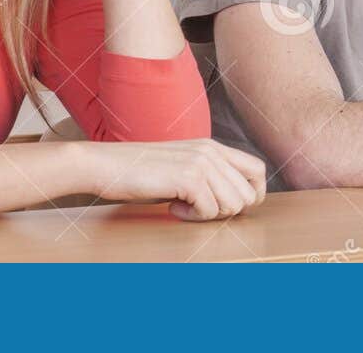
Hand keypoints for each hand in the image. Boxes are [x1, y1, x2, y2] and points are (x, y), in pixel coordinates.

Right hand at [78, 139, 268, 220]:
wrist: (104, 165)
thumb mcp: (181, 168)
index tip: (226, 208)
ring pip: (233, 205)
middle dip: (227, 211)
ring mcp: (202, 162)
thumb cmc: (138, 172)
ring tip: (183, 207)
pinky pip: (210, 210)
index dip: (252, 195)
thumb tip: (234, 203)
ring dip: (209, 215)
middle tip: (198, 209)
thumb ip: (207, 177)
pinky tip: (172, 207)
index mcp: (213, 146)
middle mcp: (212, 151)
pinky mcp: (189, 177)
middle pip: (249, 194)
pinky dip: (192, 217)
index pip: (258, 170)